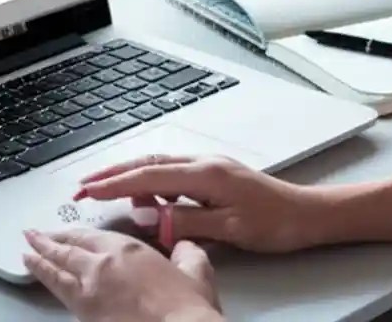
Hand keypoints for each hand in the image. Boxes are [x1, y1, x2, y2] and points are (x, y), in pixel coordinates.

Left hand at [24, 229, 222, 321]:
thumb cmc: (187, 308)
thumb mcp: (197, 272)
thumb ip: (187, 255)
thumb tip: (186, 248)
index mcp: (127, 250)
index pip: (90, 236)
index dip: (72, 233)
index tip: (62, 231)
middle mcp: (102, 265)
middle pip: (67, 250)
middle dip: (47, 242)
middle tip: (32, 236)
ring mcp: (90, 291)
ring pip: (57, 271)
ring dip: (39, 261)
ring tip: (26, 254)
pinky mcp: (84, 315)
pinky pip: (60, 294)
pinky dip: (46, 282)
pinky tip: (42, 280)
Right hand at [77, 155, 326, 252]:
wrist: (308, 213)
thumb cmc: (275, 222)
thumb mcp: (228, 229)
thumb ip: (184, 221)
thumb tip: (147, 216)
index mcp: (204, 174)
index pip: (147, 178)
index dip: (113, 185)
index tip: (87, 192)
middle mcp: (203, 163)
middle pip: (146, 164)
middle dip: (111, 175)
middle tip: (83, 188)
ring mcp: (209, 166)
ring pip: (157, 166)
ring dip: (128, 175)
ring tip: (103, 189)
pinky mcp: (214, 173)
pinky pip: (171, 172)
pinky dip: (149, 180)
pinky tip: (144, 194)